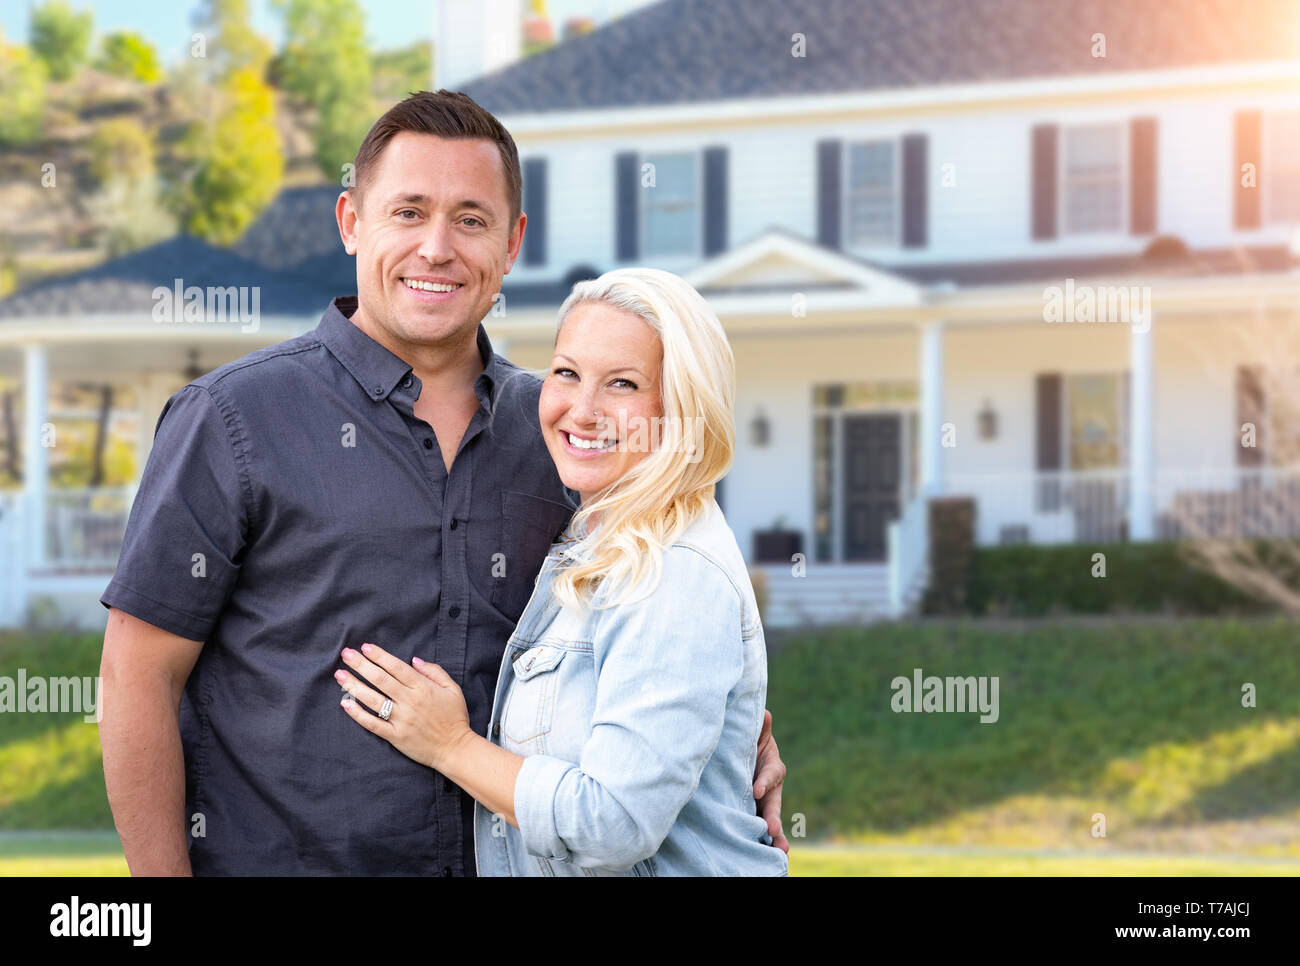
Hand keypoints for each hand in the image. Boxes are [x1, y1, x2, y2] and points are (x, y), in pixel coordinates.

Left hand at [336, 642, 471, 772]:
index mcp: (423, 688)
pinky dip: (358, 714)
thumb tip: (415, 660)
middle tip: (346, 654)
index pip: (397, 667)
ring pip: (373, 700)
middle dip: (361, 665)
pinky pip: (372, 724)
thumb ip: (435, 672)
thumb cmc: (455, 717)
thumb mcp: (453, 689)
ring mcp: (401, 719)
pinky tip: (345, 704)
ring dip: (354, 686)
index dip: (380, 656)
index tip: (365, 647)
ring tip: (340, 675)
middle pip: (380, 679)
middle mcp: (410, 701)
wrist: (455, 749)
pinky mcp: (395, 736)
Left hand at [753, 709, 788, 853]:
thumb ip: (759, 726)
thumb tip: (764, 714)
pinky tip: (767, 855)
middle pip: (774, 802)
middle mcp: (770, 788)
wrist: (734, 755)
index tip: (757, 789)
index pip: (771, 773)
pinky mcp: (753, 815)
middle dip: (773, 816)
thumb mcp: (753, 732)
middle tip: (771, 828)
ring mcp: (762, 804)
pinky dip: (764, 843)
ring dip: (776, 835)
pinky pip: (760, 830)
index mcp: (771, 766)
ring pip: (772, 820)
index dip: (765, 780)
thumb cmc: (746, 741)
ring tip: (780, 850)